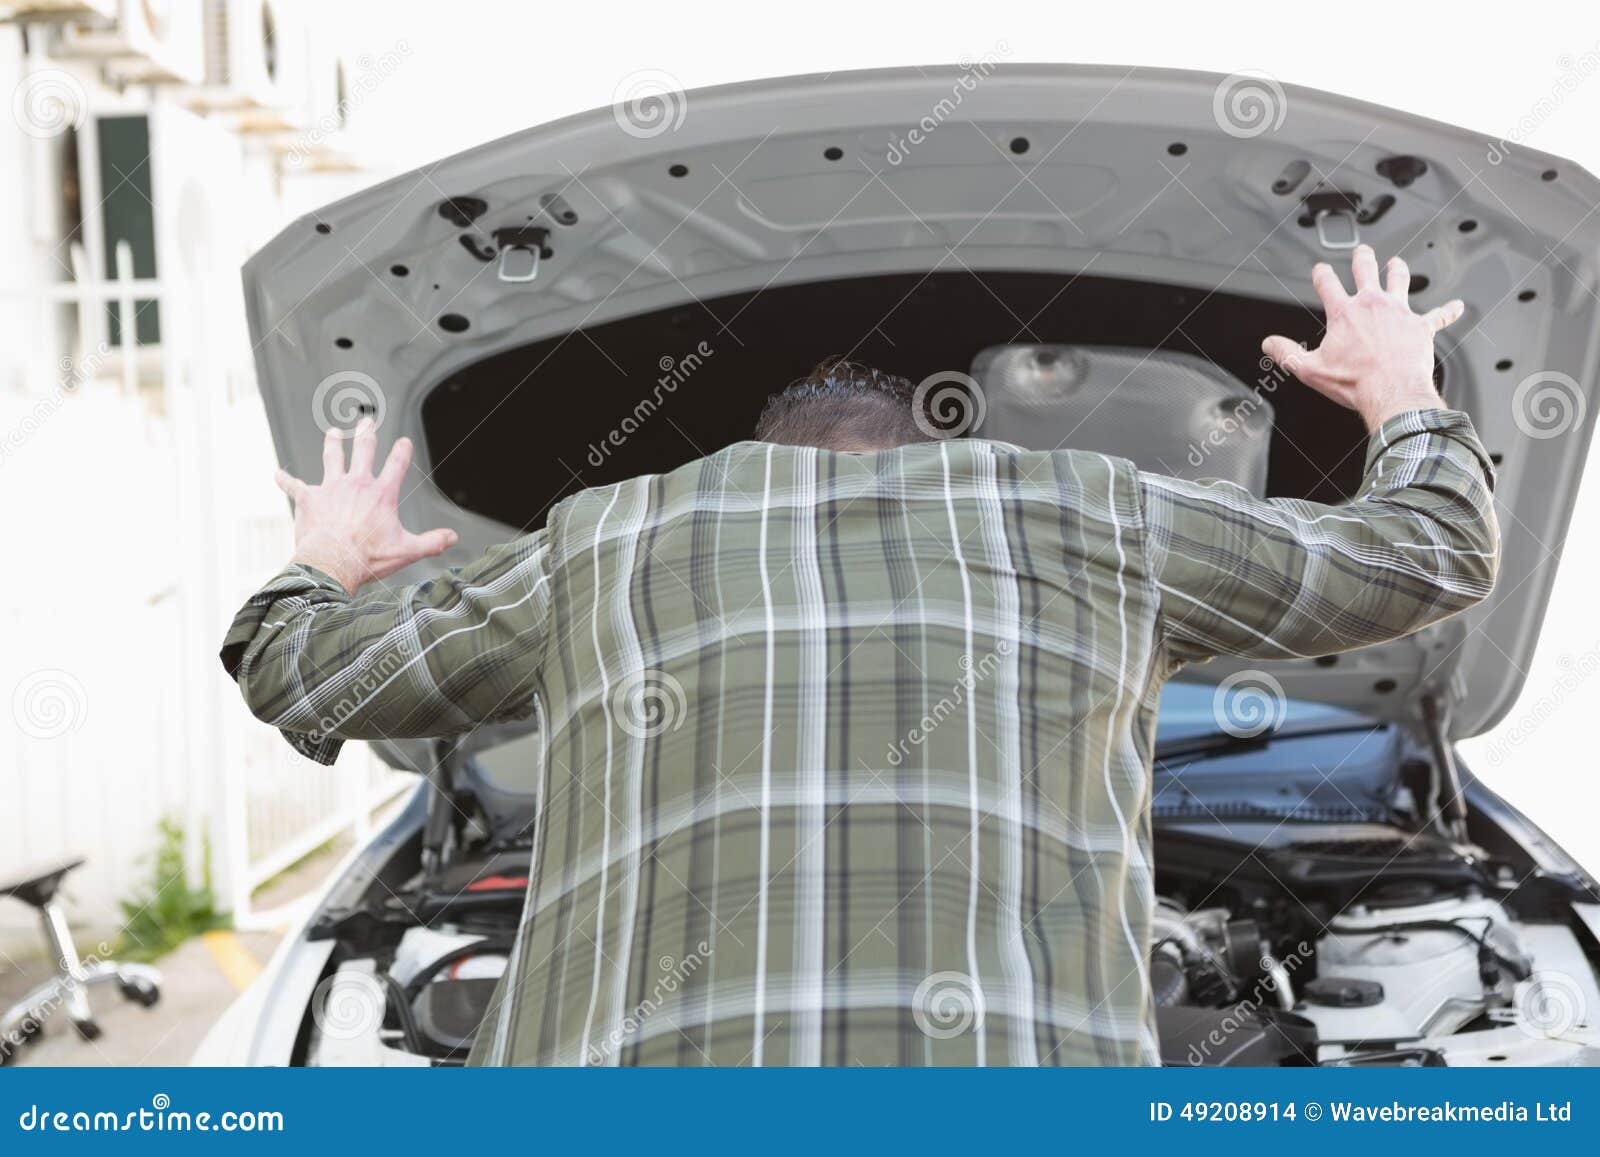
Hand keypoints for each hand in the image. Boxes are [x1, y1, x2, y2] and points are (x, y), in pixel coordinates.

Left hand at [275, 419, 458, 594]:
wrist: (332, 563)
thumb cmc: (368, 558)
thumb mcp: (407, 551)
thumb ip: (432, 542)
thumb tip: (452, 538)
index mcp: (381, 494)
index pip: (396, 465)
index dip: (401, 452)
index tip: (403, 442)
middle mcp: (357, 484)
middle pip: (363, 451)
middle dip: (366, 434)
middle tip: (366, 421)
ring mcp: (331, 488)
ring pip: (331, 457)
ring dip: (333, 443)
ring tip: (334, 432)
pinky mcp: (309, 499)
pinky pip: (294, 485)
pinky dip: (285, 480)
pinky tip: (277, 473)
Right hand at [1261, 245, 1463, 432]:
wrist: (1391, 392)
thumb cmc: (1354, 382)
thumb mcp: (1309, 370)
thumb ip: (1286, 353)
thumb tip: (1268, 344)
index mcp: (1345, 313)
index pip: (1328, 284)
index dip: (1322, 274)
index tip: (1320, 269)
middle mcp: (1373, 305)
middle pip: (1366, 271)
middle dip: (1363, 259)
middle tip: (1362, 252)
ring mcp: (1400, 313)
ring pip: (1400, 281)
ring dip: (1398, 271)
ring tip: (1396, 264)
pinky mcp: (1421, 327)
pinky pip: (1438, 316)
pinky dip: (1448, 311)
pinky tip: (1458, 305)